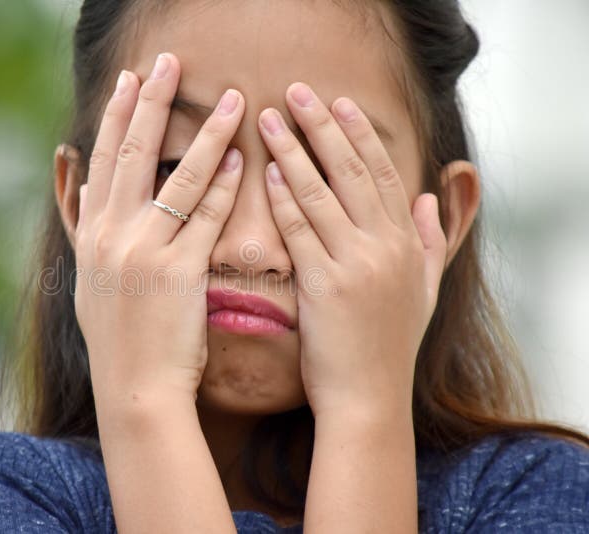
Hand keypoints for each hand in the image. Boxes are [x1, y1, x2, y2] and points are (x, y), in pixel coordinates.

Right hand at [74, 53, 245, 405]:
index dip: (118, 115)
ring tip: (230, 98)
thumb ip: (87, 231)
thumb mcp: (88, 282)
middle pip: (133, 154)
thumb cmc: (118, 340)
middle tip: (168, 62)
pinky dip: (224, 185)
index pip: (104, 159)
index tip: (131, 78)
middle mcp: (111, 236)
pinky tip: (241, 157)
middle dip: (152, 102)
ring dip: (207, 134)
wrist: (134, 391)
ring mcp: (144, 252)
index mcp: (90, 235)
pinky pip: (206, 218)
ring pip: (177, 178)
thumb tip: (84, 187)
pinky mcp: (179, 273)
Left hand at [258, 83, 447, 416]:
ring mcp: (357, 264)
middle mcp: (387, 247)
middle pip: (354, 171)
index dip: (361, 134)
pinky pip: (301, 231)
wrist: (369, 400)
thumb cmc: (388, 348)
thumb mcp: (423, 293)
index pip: (386, 174)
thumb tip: (430, 199)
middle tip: (297, 91)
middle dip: (324, 126)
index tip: (338, 103)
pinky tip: (268, 170)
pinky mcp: (326, 286)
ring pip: (324, 193)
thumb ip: (431, 243)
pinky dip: (285, 198)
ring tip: (270, 118)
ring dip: (295, 151)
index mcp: (408, 244)